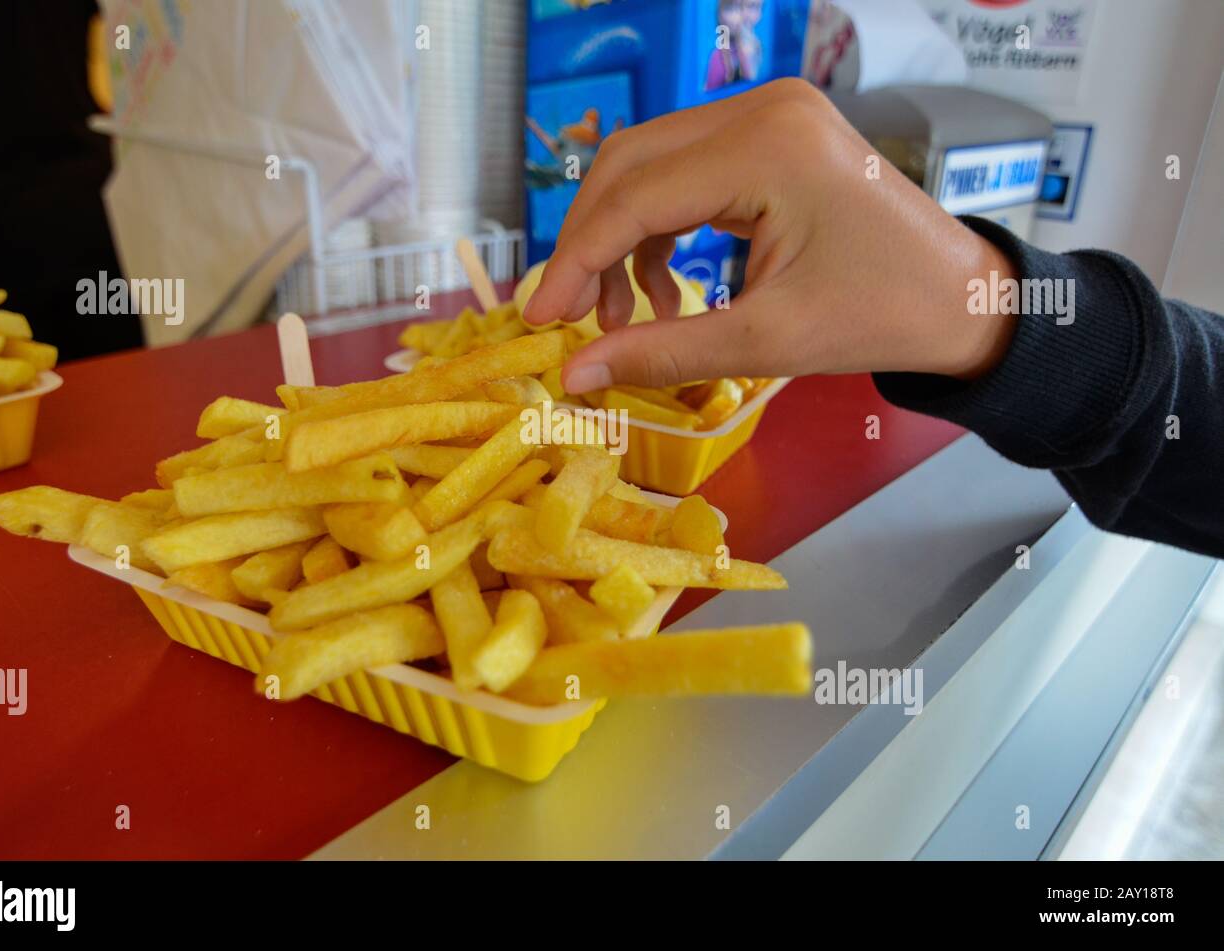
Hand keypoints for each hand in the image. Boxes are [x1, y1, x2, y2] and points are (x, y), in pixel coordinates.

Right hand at [522, 79, 1017, 393]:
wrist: (962, 298)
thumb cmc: (880, 316)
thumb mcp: (767, 343)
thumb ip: (661, 354)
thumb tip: (573, 375)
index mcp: (765, 146)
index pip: (634, 196)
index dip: (575, 261)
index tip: (539, 320)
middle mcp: (760, 109)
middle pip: (630, 165)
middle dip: (588, 244)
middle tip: (567, 317)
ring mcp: (766, 115)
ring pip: (650, 168)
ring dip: (620, 241)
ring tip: (620, 319)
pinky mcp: (770, 136)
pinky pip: (685, 176)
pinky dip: (658, 233)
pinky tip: (662, 295)